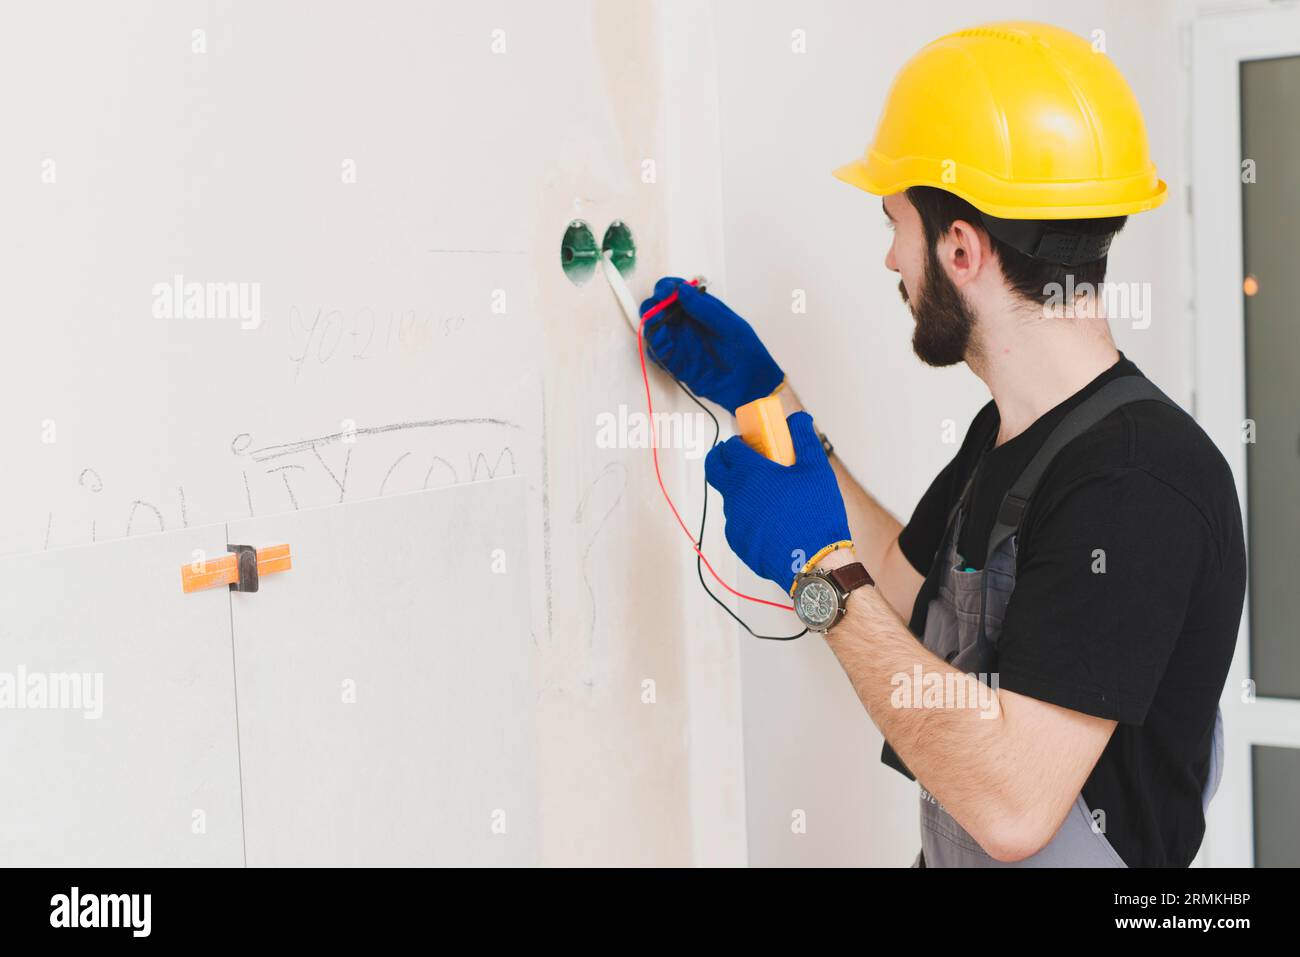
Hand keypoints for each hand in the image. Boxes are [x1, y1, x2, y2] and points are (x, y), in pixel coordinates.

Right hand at [640, 277, 783, 414]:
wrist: (751, 385)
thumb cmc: (746, 352)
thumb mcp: (730, 326)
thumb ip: (705, 309)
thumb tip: (682, 290)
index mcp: (701, 309)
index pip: (677, 292)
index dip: (667, 288)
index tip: (665, 292)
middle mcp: (687, 324)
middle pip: (660, 309)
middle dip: (653, 306)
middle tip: (655, 309)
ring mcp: (681, 343)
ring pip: (655, 330)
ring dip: (650, 325)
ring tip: (655, 325)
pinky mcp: (677, 363)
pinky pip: (658, 353)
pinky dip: (654, 347)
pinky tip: (658, 343)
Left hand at [705, 411, 851, 592]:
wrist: (816, 561)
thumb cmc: (816, 513)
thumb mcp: (816, 469)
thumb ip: (804, 438)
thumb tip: (798, 418)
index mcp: (750, 474)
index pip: (729, 448)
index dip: (738, 442)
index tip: (750, 443)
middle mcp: (734, 496)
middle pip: (714, 469)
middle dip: (721, 459)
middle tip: (739, 459)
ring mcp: (733, 522)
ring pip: (730, 498)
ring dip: (742, 491)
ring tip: (772, 497)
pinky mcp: (738, 543)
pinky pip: (739, 523)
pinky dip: (750, 517)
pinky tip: (774, 522)